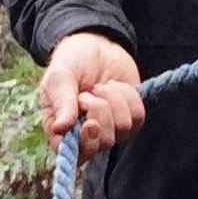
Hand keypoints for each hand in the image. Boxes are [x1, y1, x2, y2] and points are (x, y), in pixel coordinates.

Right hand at [40, 32, 145, 157]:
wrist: (95, 44)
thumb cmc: (71, 62)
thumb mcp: (60, 77)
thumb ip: (61, 101)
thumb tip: (61, 128)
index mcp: (62, 130)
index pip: (75, 154)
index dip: (86, 144)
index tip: (90, 124)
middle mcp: (86, 134)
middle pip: (104, 142)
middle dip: (100, 111)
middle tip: (89, 92)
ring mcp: (110, 128)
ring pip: (123, 129)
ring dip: (113, 100)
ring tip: (101, 87)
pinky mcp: (129, 117)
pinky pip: (138, 117)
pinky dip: (129, 97)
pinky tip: (115, 87)